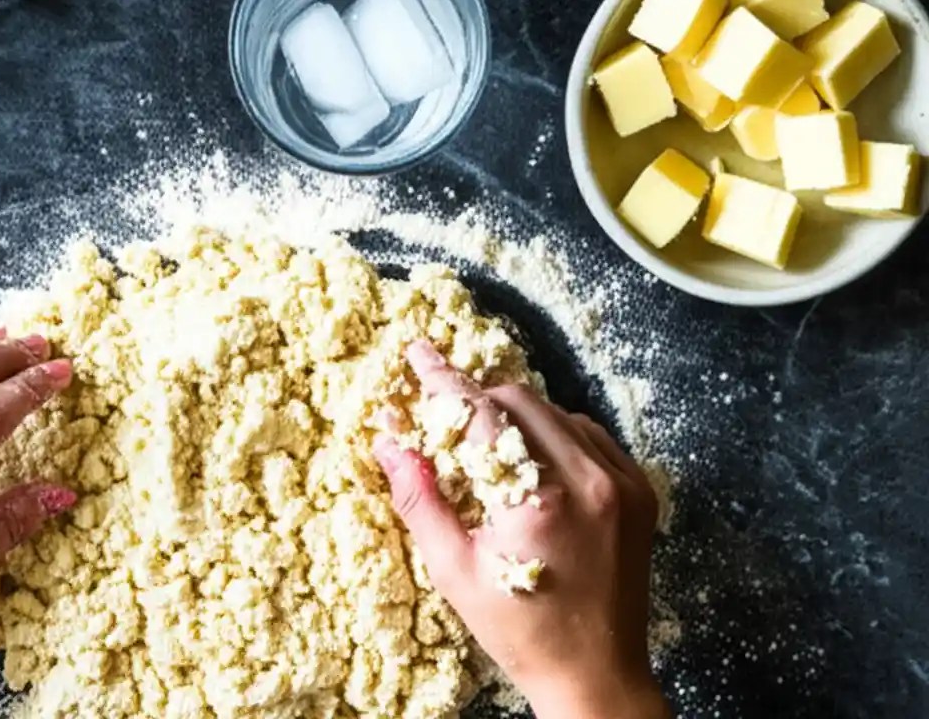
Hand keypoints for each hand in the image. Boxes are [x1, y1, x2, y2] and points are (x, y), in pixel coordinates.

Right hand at [374, 341, 666, 718]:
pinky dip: (556, 436)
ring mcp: (623, 483)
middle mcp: (590, 479)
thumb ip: (420, 499)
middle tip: (448, 420)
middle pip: (522, 401)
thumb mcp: (454, 570)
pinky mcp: (640, 492)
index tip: (419, 353)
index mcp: (541, 500)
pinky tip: (535, 464)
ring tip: (490, 451)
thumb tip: (389, 442)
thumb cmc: (520, 631)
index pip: (482, 416)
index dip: (444, 382)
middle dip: (479, 401)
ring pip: (558, 412)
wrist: (597, 676)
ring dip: (517, 418)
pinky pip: (590, 436)